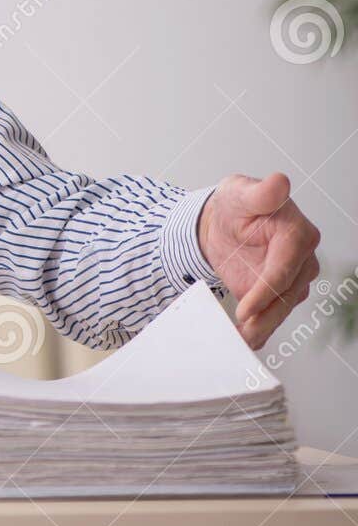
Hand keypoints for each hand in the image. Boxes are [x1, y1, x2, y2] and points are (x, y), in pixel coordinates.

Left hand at [198, 172, 321, 349]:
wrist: (224, 223)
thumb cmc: (236, 204)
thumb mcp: (240, 192)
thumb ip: (260, 192)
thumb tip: (279, 182)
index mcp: (298, 232)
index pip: (286, 266)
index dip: (267, 289)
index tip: (246, 307)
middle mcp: (302, 258)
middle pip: (287, 292)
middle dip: (266, 315)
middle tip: (244, 334)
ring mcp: (292, 278)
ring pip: (282, 308)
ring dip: (264, 327)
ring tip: (242, 342)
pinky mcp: (278, 293)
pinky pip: (272, 314)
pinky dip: (260, 329)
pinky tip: (245, 342)